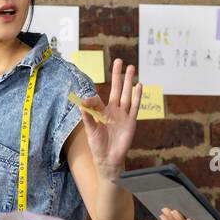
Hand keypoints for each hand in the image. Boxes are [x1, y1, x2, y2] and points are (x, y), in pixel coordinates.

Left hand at [78, 58, 139, 178]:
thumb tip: (81, 103)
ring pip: (127, 94)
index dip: (93, 98)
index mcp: (102, 112)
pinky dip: (136, 96)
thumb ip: (87, 116)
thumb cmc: (98, 145)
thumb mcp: (90, 129)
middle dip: (118, 76)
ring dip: (129, 82)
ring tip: (131, 68)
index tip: (87, 101)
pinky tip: (138, 85)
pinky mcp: (131, 122)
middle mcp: (114, 111)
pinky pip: (134, 107)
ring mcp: (123, 115)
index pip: (99, 99)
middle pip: (117, 89)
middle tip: (119, 60)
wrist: (109, 159)